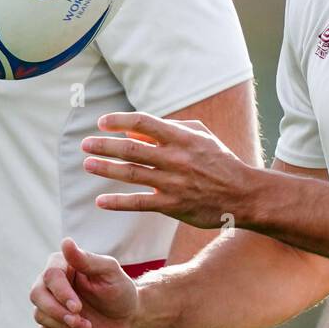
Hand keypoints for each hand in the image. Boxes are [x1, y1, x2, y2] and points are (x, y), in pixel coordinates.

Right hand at [29, 238, 137, 327]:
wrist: (127, 317)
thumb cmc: (119, 289)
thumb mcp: (110, 272)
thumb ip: (87, 259)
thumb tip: (66, 242)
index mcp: (63, 265)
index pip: (50, 276)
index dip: (61, 293)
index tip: (78, 307)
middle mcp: (52, 284)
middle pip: (36, 295)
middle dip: (56, 311)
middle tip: (78, 321)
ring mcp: (51, 305)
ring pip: (39, 315)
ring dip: (64, 326)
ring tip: (88, 327)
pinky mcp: (53, 326)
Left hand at [82, 112, 252, 227]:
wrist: (243, 194)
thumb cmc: (220, 160)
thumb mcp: (201, 136)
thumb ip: (172, 128)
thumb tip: (138, 130)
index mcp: (182, 137)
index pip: (144, 123)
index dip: (120, 121)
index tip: (102, 123)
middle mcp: (175, 158)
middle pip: (131, 149)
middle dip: (105, 145)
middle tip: (86, 144)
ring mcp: (173, 183)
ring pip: (131, 174)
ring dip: (105, 169)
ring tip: (87, 165)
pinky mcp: (172, 206)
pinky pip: (139, 203)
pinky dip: (118, 202)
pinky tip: (101, 201)